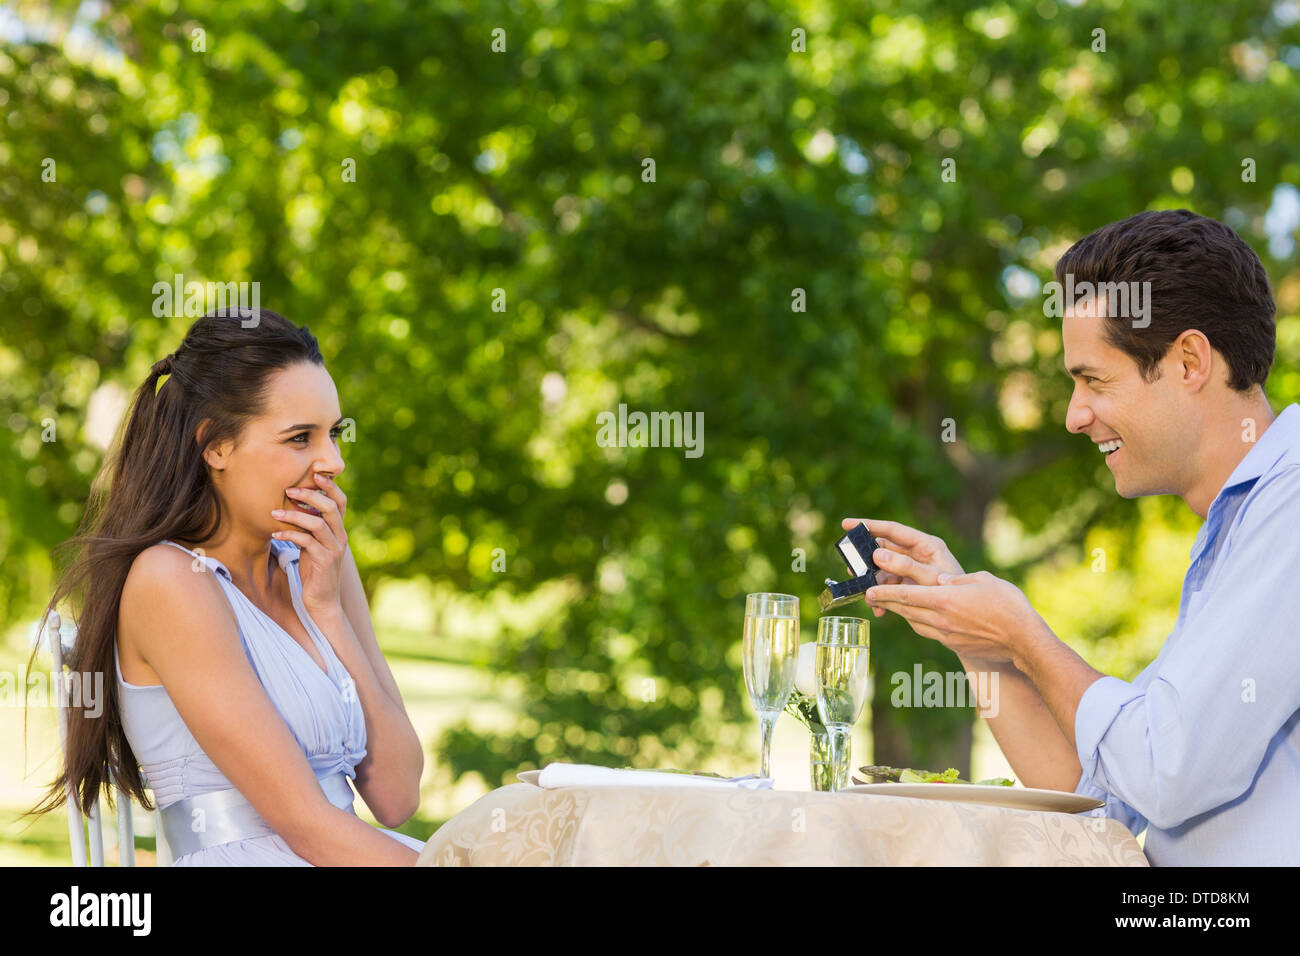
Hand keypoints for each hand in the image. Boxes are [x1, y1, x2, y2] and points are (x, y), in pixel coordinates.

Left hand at [272, 473, 348, 613]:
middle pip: (330, 507)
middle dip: (309, 496)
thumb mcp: (313, 545)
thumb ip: (310, 528)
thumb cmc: (314, 571)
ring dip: (294, 515)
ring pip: (317, 523)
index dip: (330, 486)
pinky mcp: (324, 561)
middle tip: (289, 491)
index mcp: (339, 531)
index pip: (341, 501)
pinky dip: (289, 535)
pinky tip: (275, 533)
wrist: (322, 601)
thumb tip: (294, 507)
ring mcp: (334, 549)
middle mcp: (340, 537)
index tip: (314, 474)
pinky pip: (306, 542)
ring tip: (274, 513)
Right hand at [839, 518, 964, 618]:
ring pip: (883, 571)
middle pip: (883, 551)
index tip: (846, 524)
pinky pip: (889, 587)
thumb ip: (905, 566)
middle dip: (867, 563)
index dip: (869, 526)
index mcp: (925, 545)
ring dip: (874, 585)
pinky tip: (879, 610)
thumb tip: (876, 553)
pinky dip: (882, 598)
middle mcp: (917, 555)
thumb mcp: (930, 578)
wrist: (969, 620)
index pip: (892, 530)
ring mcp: (912, 571)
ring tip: (869, 597)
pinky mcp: (909, 586)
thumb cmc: (956, 594)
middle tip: (852, 571)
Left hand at [864, 569, 1046, 667]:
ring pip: (914, 622)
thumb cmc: (1008, 605)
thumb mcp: (982, 581)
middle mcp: (941, 619)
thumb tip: (938, 579)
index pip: (906, 594)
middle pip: (905, 609)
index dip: (885, 591)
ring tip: (888, 604)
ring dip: (899, 613)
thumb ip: (956, 579)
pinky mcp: (953, 645)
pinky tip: (916, 618)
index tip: (869, 588)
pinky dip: (917, 623)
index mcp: (945, 599)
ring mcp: (946, 635)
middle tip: (869, 595)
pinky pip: (928, 632)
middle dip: (885, 601)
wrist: (1024, 641)